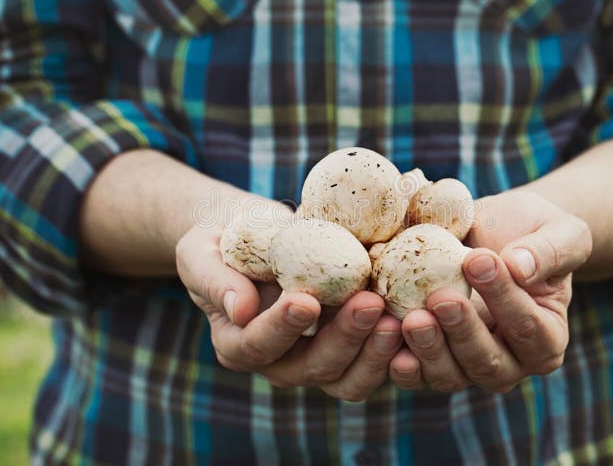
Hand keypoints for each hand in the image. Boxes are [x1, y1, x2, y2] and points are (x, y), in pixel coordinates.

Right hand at [177, 223, 402, 400]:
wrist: (254, 234)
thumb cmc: (221, 239)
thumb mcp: (199, 250)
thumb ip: (212, 279)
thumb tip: (239, 310)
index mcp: (237, 343)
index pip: (257, 345)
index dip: (282, 327)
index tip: (307, 300)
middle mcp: (277, 362)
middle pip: (311, 368)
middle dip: (343, 338)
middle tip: (370, 302)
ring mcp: (315, 359)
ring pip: (347, 378)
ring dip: (374, 352)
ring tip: (397, 317)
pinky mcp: (348, 347)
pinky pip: (373, 361)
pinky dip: (394, 350)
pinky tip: (413, 320)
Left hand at [389, 190, 591, 392]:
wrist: (489, 230)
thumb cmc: (531, 230)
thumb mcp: (557, 231)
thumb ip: (549, 251)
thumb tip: (520, 266)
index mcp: (547, 337)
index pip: (527, 326)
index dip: (504, 297)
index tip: (477, 260)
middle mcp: (510, 363)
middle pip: (487, 362)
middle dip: (462, 332)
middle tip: (440, 298)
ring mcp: (466, 367)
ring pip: (449, 374)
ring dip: (428, 349)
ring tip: (409, 318)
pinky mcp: (429, 361)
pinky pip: (415, 373)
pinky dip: (398, 358)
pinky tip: (385, 334)